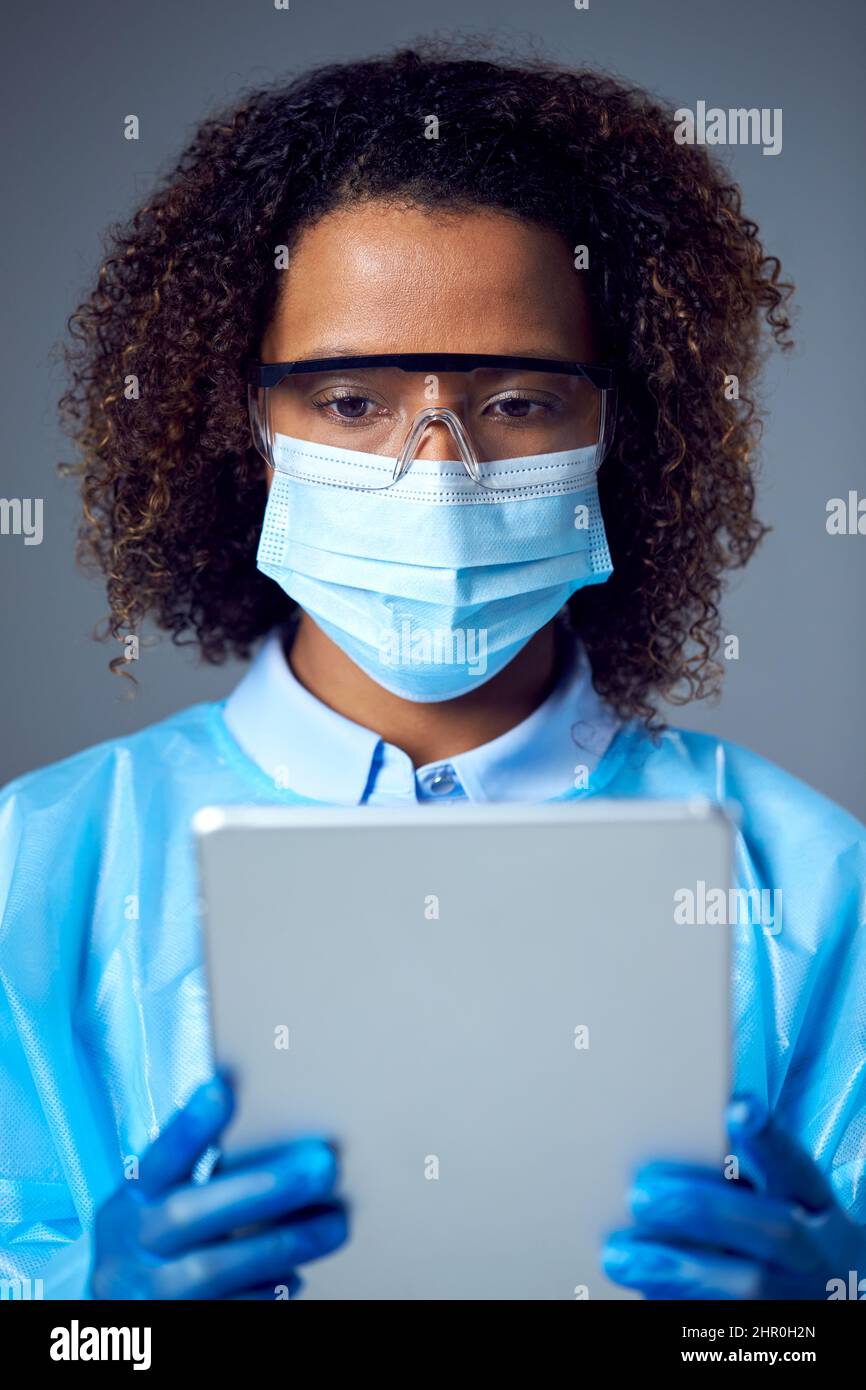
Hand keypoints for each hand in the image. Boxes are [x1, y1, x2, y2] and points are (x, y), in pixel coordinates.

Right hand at [90, 1073, 346, 1298]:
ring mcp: (149, 1295)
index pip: (157, 1160)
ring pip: (213, 1270)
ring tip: (335, 1225)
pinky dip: (263, 1295)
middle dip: (262, 1188)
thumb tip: (271, 1128)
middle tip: (323, 1165)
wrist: (121, 1317)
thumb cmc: (155, 1247)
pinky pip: (226, 1312)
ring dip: (282, 1244)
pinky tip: (295, 1276)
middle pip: (189, 1213)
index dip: (186, 1128)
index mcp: (128, 1205)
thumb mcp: (155, 1208)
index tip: (222, 1087)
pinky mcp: (176, 1327)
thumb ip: (195, 1176)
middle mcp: (131, 1249)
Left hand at [602, 1095, 863, 1298]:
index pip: (798, 1167)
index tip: (738, 1108)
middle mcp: (816, 1253)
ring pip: (748, 1289)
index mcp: (817, 1205)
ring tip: (620, 1254)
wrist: (819, 1295)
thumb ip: (739, 1175)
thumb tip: (672, 1148)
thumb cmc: (781, 1232)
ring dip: (676, 1270)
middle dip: (703, 1209)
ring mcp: (797, 1298)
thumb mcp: (778, 1199)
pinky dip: (676, 1301)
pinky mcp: (766, 1327)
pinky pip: (722, 1318)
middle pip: (774, 1230)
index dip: (771, 1140)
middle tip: (641, 1194)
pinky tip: (642, 1285)